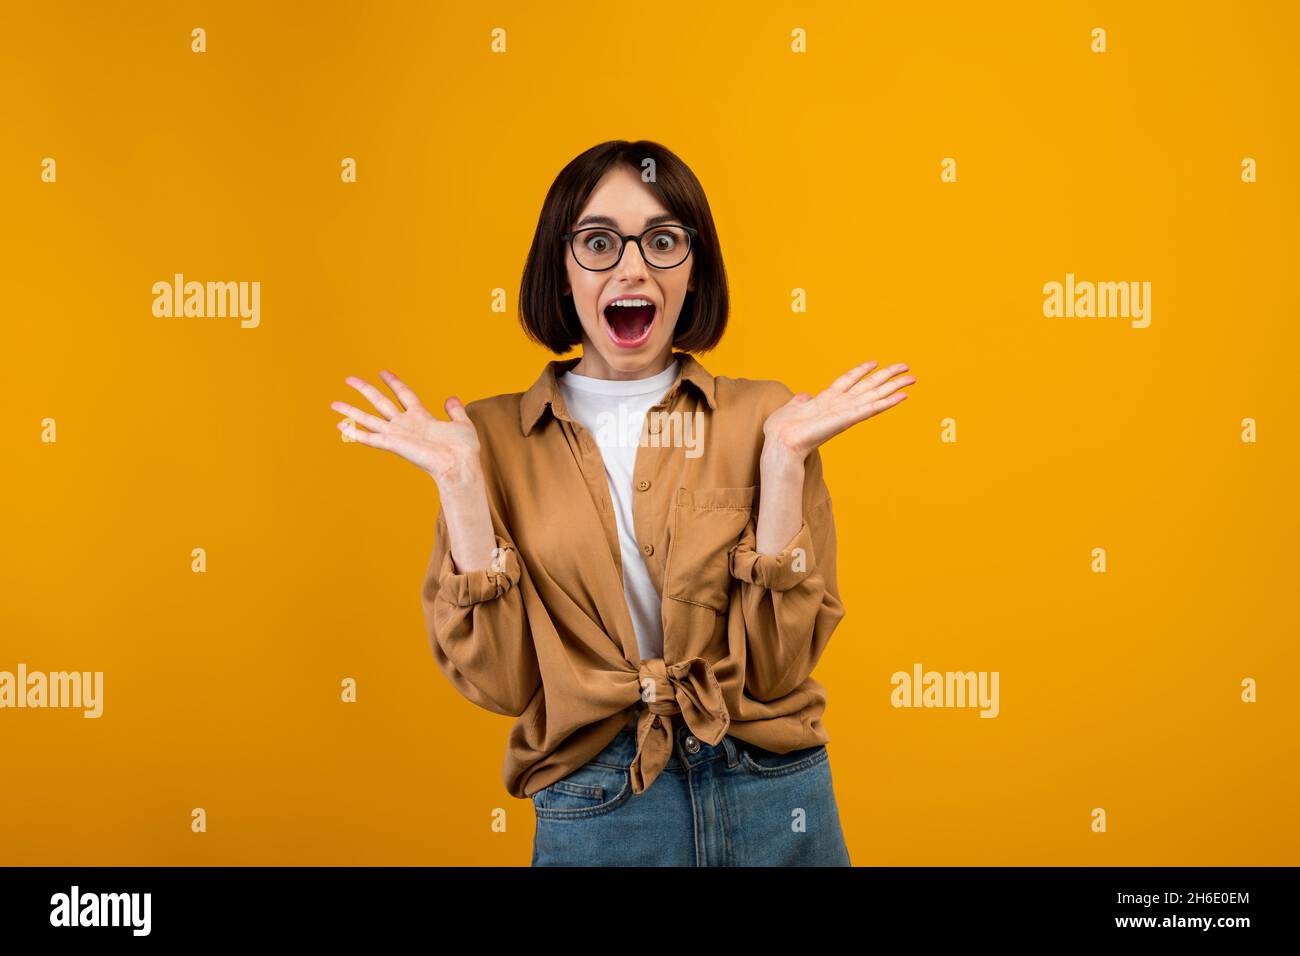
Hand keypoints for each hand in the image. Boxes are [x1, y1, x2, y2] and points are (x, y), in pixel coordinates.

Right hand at [330, 370, 482, 487]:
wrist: (460, 464)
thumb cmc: (463, 449)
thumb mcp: (462, 423)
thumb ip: (455, 410)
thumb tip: (451, 398)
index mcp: (421, 417)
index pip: (404, 394)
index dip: (394, 382)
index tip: (382, 372)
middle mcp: (406, 424)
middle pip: (380, 402)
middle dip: (365, 390)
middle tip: (349, 379)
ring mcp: (398, 434)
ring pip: (369, 419)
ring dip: (352, 412)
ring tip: (334, 404)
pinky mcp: (394, 444)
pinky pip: (371, 438)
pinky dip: (355, 433)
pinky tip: (341, 428)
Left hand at [762, 361, 915, 463]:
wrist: (780, 443)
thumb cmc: (782, 429)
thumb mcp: (791, 408)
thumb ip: (800, 401)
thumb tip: (803, 396)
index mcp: (826, 399)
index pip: (848, 380)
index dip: (861, 370)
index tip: (874, 362)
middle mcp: (840, 405)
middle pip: (869, 386)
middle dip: (888, 376)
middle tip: (908, 368)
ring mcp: (846, 412)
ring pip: (875, 396)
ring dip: (894, 387)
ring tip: (912, 379)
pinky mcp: (848, 420)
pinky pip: (871, 409)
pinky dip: (887, 403)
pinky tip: (901, 397)